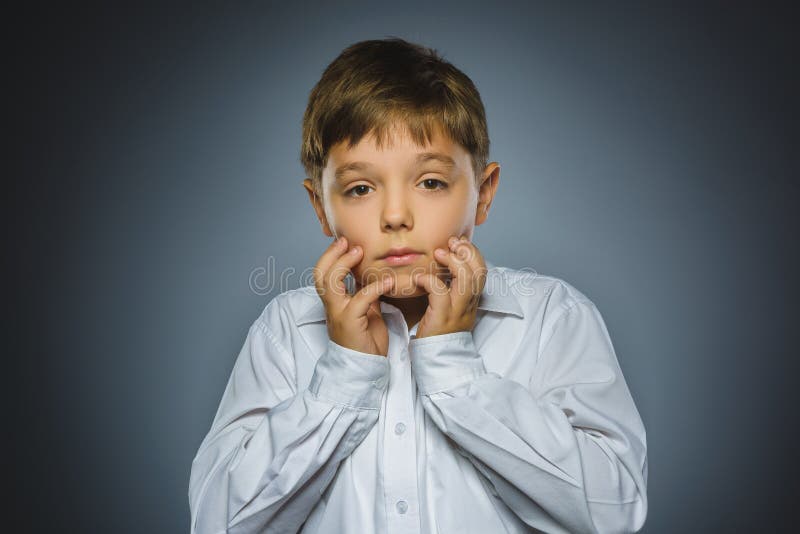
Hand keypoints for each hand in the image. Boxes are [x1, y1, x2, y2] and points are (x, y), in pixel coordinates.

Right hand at [313, 236, 393, 355]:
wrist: (365, 367)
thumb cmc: (366, 340)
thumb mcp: (366, 311)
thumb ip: (366, 293)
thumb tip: (372, 276)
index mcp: (334, 302)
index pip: (323, 274)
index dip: (331, 256)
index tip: (345, 242)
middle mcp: (332, 306)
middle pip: (320, 274)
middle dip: (331, 254)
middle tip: (346, 241)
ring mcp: (338, 314)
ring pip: (330, 283)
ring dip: (344, 264)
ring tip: (359, 252)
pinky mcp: (350, 323)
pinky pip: (360, 300)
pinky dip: (374, 287)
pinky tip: (388, 281)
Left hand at [412, 235, 487, 338]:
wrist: (438, 357)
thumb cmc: (439, 329)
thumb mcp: (451, 306)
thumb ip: (451, 288)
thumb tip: (444, 265)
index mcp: (473, 300)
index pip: (482, 271)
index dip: (473, 252)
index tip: (459, 242)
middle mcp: (469, 304)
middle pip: (479, 272)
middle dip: (467, 252)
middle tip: (451, 242)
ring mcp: (457, 311)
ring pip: (466, 280)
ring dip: (453, 262)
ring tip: (439, 253)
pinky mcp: (442, 317)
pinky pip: (439, 292)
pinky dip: (429, 280)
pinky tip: (419, 277)